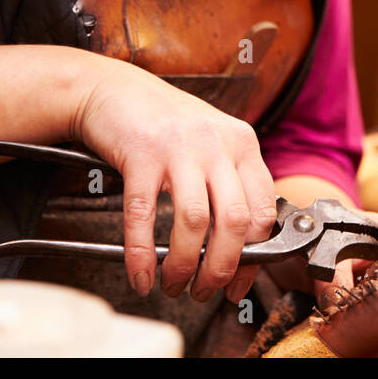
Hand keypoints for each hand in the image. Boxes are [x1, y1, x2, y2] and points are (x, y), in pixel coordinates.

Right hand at [72, 55, 277, 301]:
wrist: (113, 88)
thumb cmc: (164, 123)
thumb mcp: (212, 142)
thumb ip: (230, 183)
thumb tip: (238, 249)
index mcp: (243, 143)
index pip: (264, 210)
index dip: (254, 256)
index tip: (238, 281)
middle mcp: (217, 144)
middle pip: (235, 221)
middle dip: (221, 268)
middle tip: (205, 290)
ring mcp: (180, 147)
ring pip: (195, 222)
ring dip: (184, 265)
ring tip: (174, 284)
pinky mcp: (141, 153)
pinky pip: (144, 215)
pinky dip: (142, 254)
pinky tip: (141, 275)